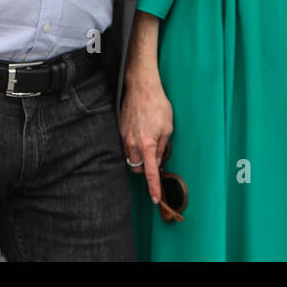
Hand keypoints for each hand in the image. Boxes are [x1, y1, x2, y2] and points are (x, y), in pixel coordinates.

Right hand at [119, 78, 172, 203]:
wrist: (141, 87)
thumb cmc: (157, 105)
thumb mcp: (167, 127)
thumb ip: (161, 147)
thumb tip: (157, 161)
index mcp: (147, 144)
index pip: (150, 173)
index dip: (153, 188)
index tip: (155, 199)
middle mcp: (133, 143)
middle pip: (137, 168)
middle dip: (145, 168)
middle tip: (155, 159)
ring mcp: (124, 137)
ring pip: (130, 157)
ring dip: (139, 157)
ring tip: (148, 144)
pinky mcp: (119, 130)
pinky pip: (125, 146)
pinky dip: (133, 146)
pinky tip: (140, 134)